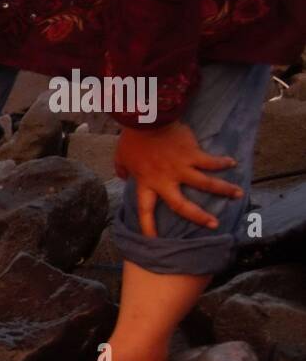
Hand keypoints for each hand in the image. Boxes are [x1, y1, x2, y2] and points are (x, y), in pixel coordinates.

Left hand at [113, 122, 241, 235]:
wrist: (147, 119)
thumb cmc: (133, 138)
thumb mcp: (121, 156)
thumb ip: (122, 169)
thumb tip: (124, 176)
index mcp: (146, 183)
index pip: (146, 210)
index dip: (148, 226)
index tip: (153, 241)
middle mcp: (165, 180)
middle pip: (182, 205)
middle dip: (197, 217)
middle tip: (213, 225)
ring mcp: (181, 168)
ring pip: (206, 184)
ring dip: (223, 190)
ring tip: (238, 194)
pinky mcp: (193, 154)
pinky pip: (211, 161)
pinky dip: (222, 162)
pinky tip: (232, 163)